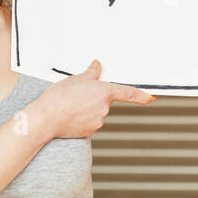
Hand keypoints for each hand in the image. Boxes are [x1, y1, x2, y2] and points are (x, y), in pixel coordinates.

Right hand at [33, 60, 153, 138]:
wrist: (47, 118)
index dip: (141, 96)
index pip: (128, 93)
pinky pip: (89, 122)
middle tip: (78, 95)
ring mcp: (98, 121)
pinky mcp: (90, 131)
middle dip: (94, 98)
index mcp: (103, 92)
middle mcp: (104, 107)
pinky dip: (82, 119)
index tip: (150, 97)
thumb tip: (97, 66)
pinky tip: (70, 116)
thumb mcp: (74, 79)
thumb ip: (90, 73)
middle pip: (105, 101)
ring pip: (96, 112)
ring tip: (70, 106)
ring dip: (87, 109)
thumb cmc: (59, 98)